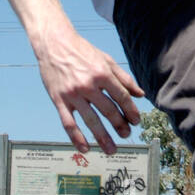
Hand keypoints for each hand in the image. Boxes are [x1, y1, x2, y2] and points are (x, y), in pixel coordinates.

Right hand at [35, 27, 143, 153]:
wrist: (54, 44)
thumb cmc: (82, 51)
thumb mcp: (106, 60)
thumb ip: (124, 78)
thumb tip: (140, 95)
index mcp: (102, 73)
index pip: (121, 97)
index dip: (131, 111)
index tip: (136, 121)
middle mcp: (88, 85)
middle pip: (108, 110)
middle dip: (119, 126)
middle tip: (126, 135)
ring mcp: (73, 94)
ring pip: (90, 120)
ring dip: (102, 138)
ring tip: (111, 150)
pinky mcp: (59, 100)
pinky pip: (68, 123)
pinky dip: (77, 138)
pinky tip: (85, 149)